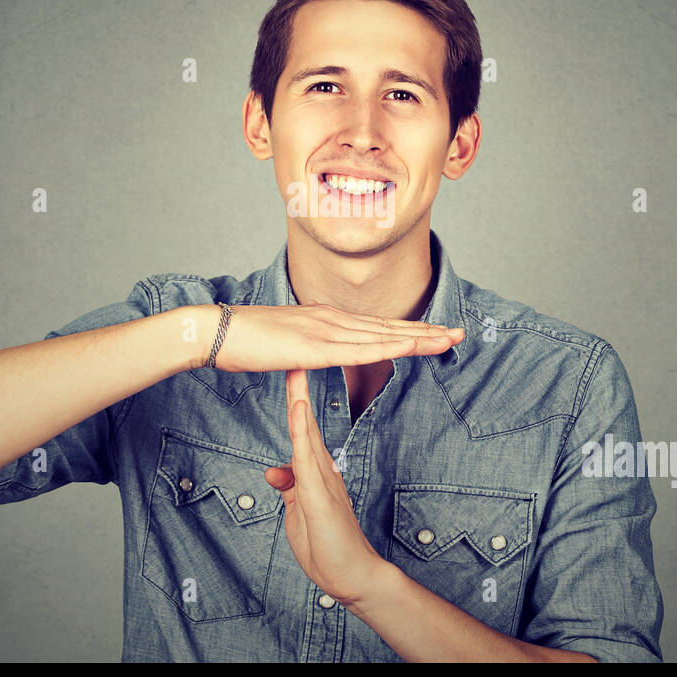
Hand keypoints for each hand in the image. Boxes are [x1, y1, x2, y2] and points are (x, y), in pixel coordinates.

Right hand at [189, 301, 462, 372]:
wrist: (216, 332)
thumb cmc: (244, 341)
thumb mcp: (285, 345)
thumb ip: (305, 349)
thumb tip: (314, 356)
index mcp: (326, 319)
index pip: (377, 326)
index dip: (409, 330)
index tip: (437, 333)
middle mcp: (332, 320)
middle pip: (389, 326)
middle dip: (426, 331)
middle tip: (460, 333)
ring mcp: (325, 330)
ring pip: (382, 335)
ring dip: (418, 338)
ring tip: (449, 340)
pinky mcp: (314, 346)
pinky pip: (360, 349)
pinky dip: (389, 346)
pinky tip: (411, 346)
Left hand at [264, 368, 386, 604]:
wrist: (353, 576)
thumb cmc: (328, 547)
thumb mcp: (298, 513)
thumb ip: (289, 488)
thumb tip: (274, 471)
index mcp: (316, 472)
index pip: (302, 428)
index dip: (295, 398)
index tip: (289, 369)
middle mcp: (322, 469)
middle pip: (306, 421)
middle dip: (299, 386)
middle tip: (293, 350)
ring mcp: (323, 480)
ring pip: (307, 433)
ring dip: (299, 400)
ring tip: (295, 367)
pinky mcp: (320, 496)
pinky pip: (307, 459)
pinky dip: (301, 433)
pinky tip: (299, 410)